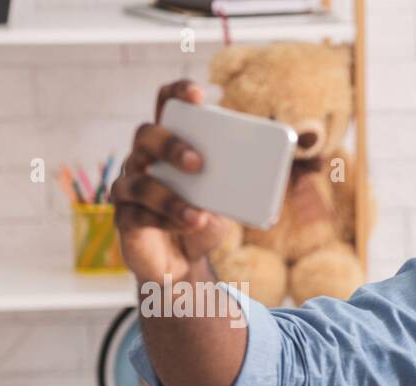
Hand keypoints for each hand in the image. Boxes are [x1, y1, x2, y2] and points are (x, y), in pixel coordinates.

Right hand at [111, 80, 234, 285]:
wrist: (184, 262)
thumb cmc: (203, 218)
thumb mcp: (227, 198)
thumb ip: (242, 180)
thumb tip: (289, 165)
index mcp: (170, 144)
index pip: (166, 105)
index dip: (178, 93)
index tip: (198, 94)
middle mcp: (144, 159)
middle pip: (146, 135)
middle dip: (171, 145)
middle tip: (198, 163)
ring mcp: (130, 187)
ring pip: (139, 180)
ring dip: (170, 197)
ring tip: (199, 215)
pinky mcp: (126, 218)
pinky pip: (137, 214)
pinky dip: (164, 221)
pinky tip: (186, 227)